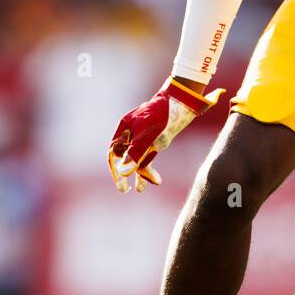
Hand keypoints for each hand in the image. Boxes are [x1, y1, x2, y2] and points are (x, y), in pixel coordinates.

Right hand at [108, 78, 223, 192]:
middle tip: (123, 189)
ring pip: (137, 161)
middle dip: (124, 174)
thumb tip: (123, 172)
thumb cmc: (161, 115)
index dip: (114, 168)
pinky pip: (148, 160)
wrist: (181, 104)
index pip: (113, 152)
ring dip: (139, 175)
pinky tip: (156, 181)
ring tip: (139, 190)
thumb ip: (135, 153)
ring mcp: (143, 140)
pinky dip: (150, 171)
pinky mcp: (154, 144)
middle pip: (123, 158)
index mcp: (124, 129)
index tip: (120, 181)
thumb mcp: (147, 135)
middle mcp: (131, 135)